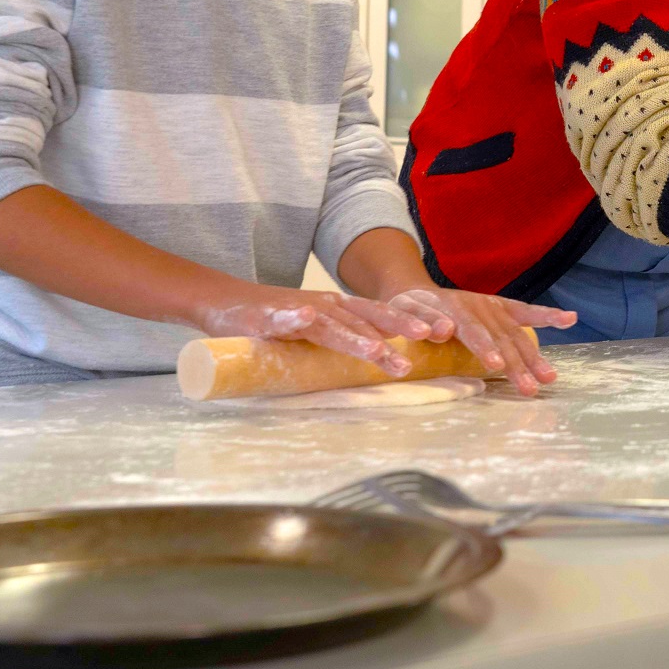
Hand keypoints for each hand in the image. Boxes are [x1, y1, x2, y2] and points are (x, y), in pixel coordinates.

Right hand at [195, 287, 449, 378]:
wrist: (226, 303)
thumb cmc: (278, 323)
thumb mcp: (318, 335)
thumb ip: (345, 345)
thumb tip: (383, 365)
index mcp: (342, 310)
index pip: (382, 316)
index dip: (411, 322)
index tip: (443, 334)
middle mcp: (327, 306)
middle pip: (367, 318)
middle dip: (398, 328)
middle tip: (428, 338)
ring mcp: (298, 310)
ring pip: (332, 323)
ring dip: (356, 335)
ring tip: (379, 349)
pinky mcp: (267, 317)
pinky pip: (283, 316)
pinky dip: (294, 316)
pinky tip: (305, 317)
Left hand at [382, 287, 578, 396]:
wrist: (413, 292)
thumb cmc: (405, 311)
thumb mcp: (401, 316)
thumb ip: (419, 322)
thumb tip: (440, 331)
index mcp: (454, 308)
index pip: (472, 331)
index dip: (485, 348)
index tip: (495, 366)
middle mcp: (478, 306)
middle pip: (501, 338)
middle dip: (517, 365)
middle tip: (529, 389)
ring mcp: (492, 307)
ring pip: (517, 335)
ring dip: (534, 357)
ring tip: (549, 378)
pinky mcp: (501, 307)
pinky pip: (526, 312)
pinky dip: (548, 316)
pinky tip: (569, 319)